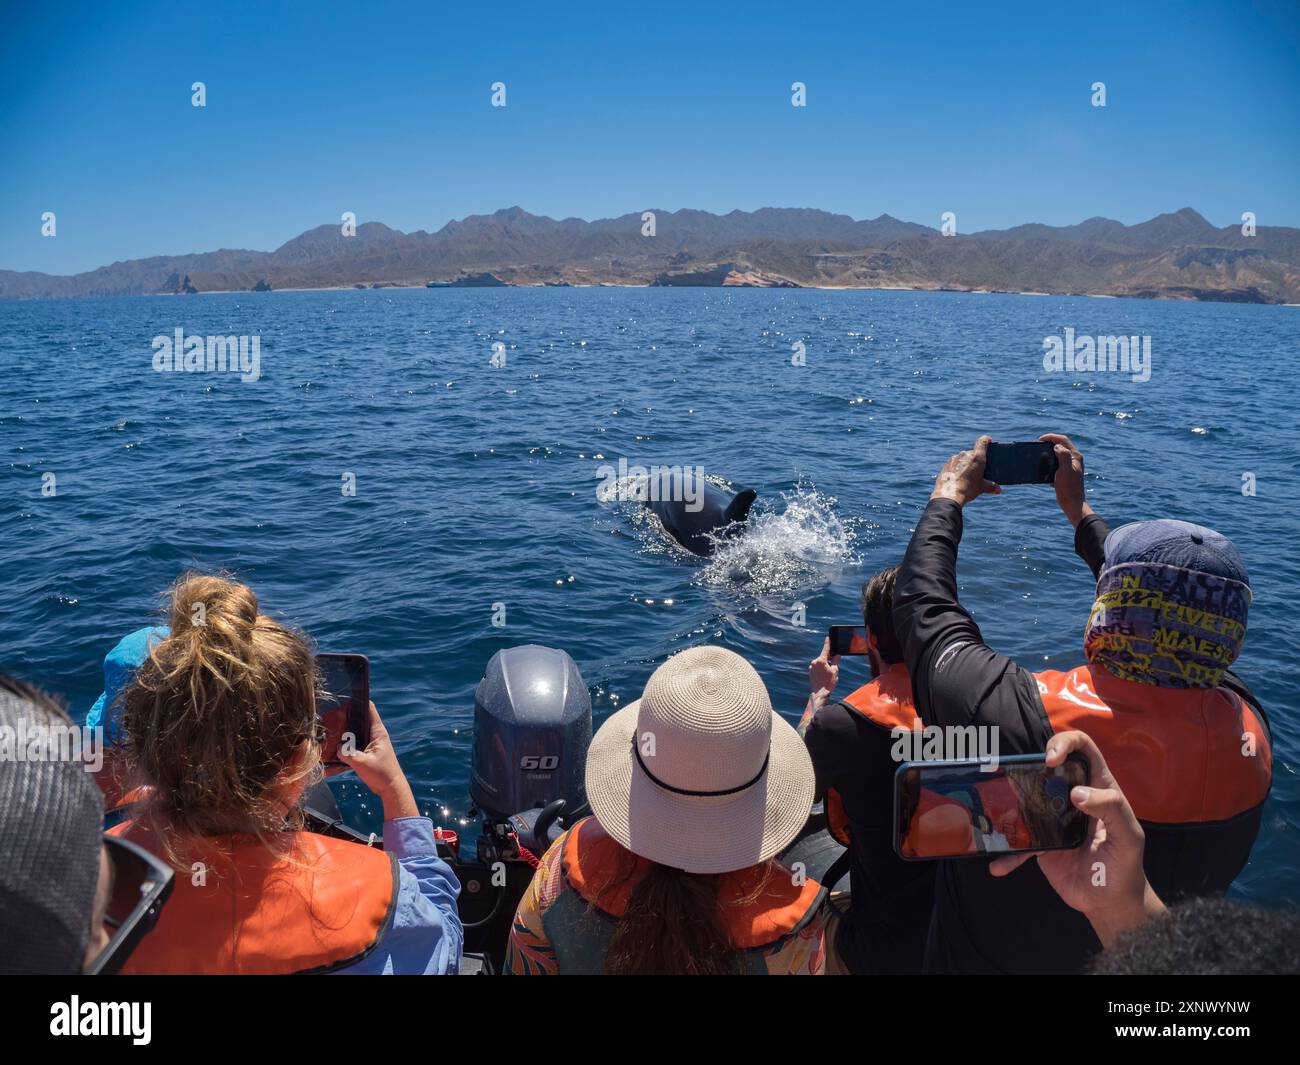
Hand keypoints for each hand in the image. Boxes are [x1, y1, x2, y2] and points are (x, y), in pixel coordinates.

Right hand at [339, 701, 419, 819]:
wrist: (391, 789)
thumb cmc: (382, 774)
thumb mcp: (362, 763)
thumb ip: (348, 754)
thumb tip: (337, 748)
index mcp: (378, 732)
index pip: (369, 709)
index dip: (358, 702)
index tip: (344, 699)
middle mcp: (375, 734)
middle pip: (359, 719)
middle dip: (346, 716)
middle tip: (330, 715)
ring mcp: (370, 743)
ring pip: (355, 732)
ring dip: (345, 731)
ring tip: (329, 729)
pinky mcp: (366, 752)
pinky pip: (354, 743)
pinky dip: (346, 743)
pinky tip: (334, 746)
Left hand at [809, 638, 839, 700]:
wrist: (820, 693)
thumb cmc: (828, 683)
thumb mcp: (835, 671)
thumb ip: (835, 661)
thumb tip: (837, 655)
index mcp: (821, 660)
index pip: (825, 649)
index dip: (828, 643)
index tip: (828, 637)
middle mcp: (814, 662)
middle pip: (823, 656)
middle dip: (829, 659)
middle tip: (834, 665)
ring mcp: (811, 667)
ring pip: (820, 662)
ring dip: (825, 664)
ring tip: (829, 674)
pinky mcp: (810, 672)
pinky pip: (817, 667)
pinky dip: (821, 668)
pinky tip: (824, 676)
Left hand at [930, 435, 1001, 506]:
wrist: (949, 495)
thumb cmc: (968, 489)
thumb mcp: (982, 488)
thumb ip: (992, 487)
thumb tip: (998, 490)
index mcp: (977, 457)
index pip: (983, 441)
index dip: (986, 439)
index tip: (989, 440)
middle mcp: (965, 454)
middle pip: (972, 453)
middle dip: (976, 459)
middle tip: (978, 469)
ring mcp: (954, 459)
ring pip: (962, 458)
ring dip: (965, 463)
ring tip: (967, 475)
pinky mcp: (946, 464)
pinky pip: (953, 463)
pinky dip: (956, 468)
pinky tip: (957, 477)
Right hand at [988, 730, 1163, 946]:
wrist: (1109, 903)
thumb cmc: (1125, 866)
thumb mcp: (1128, 837)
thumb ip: (1111, 809)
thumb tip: (1077, 793)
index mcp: (1099, 788)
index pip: (1083, 749)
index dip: (1066, 743)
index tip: (1050, 758)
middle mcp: (1073, 797)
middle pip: (1048, 766)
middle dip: (1030, 763)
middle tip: (1018, 773)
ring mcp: (1053, 818)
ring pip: (1027, 796)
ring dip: (1010, 800)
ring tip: (996, 809)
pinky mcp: (1041, 842)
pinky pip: (1019, 843)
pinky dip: (1008, 855)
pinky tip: (999, 866)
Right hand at [1039, 433, 1091, 528]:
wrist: (1072, 502)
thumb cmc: (1069, 487)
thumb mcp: (1065, 470)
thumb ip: (1063, 455)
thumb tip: (1056, 447)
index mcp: (1075, 456)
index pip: (1063, 440)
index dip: (1051, 437)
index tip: (1040, 439)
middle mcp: (1074, 459)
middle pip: (1061, 445)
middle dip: (1049, 443)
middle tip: (1038, 445)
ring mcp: (1071, 465)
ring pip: (1058, 453)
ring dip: (1049, 452)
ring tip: (1039, 455)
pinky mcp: (1066, 472)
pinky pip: (1057, 462)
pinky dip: (1049, 462)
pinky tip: (1044, 468)